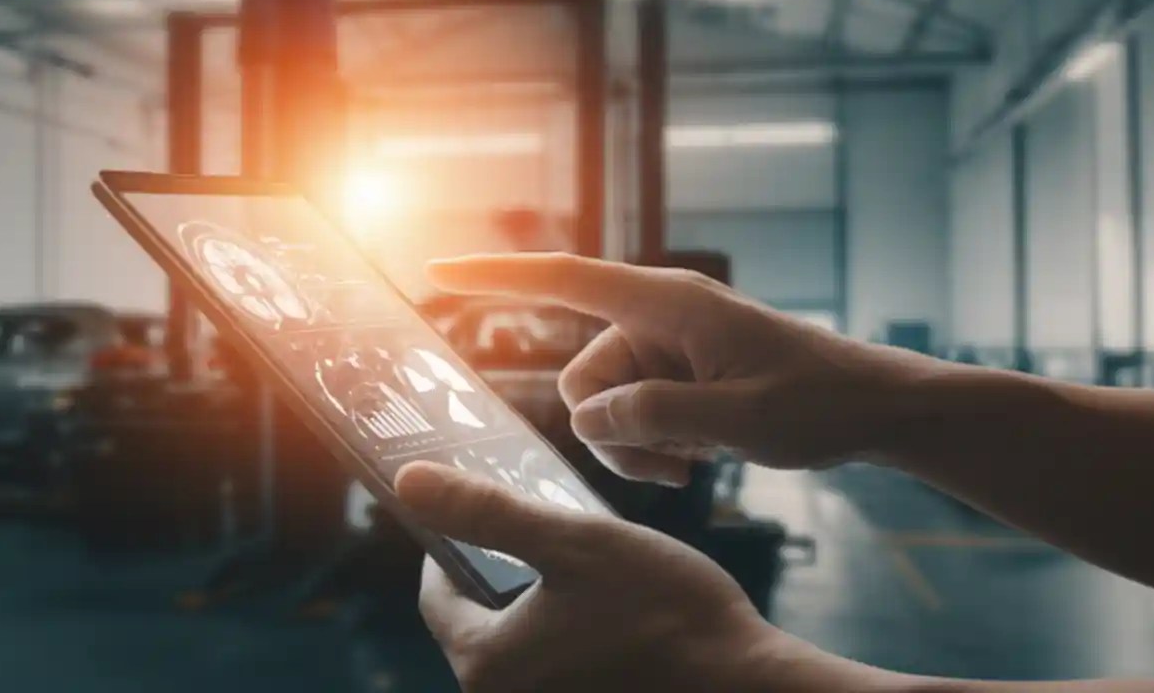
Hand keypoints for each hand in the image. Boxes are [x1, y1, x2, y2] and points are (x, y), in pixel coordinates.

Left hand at [395, 461, 782, 692]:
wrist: (745, 685)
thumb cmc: (663, 612)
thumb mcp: (573, 543)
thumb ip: (487, 513)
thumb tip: (408, 482)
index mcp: (486, 664)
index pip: (436, 596)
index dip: (448, 544)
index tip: (474, 508)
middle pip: (476, 623)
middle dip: (496, 570)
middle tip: (532, 524)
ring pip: (518, 645)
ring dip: (534, 601)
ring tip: (574, 559)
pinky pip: (553, 667)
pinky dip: (564, 633)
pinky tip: (604, 605)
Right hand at [429, 254, 944, 485]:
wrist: (873, 409)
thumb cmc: (818, 403)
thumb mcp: (734, 421)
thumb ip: (652, 416)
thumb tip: (586, 418)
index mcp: (666, 304)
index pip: (563, 279)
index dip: (493, 277)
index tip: (435, 272)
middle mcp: (657, 317)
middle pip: (582, 376)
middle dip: (609, 431)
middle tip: (670, 466)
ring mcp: (667, 347)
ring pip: (603, 405)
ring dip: (633, 446)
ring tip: (691, 466)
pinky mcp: (677, 373)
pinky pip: (630, 412)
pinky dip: (650, 444)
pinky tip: (696, 462)